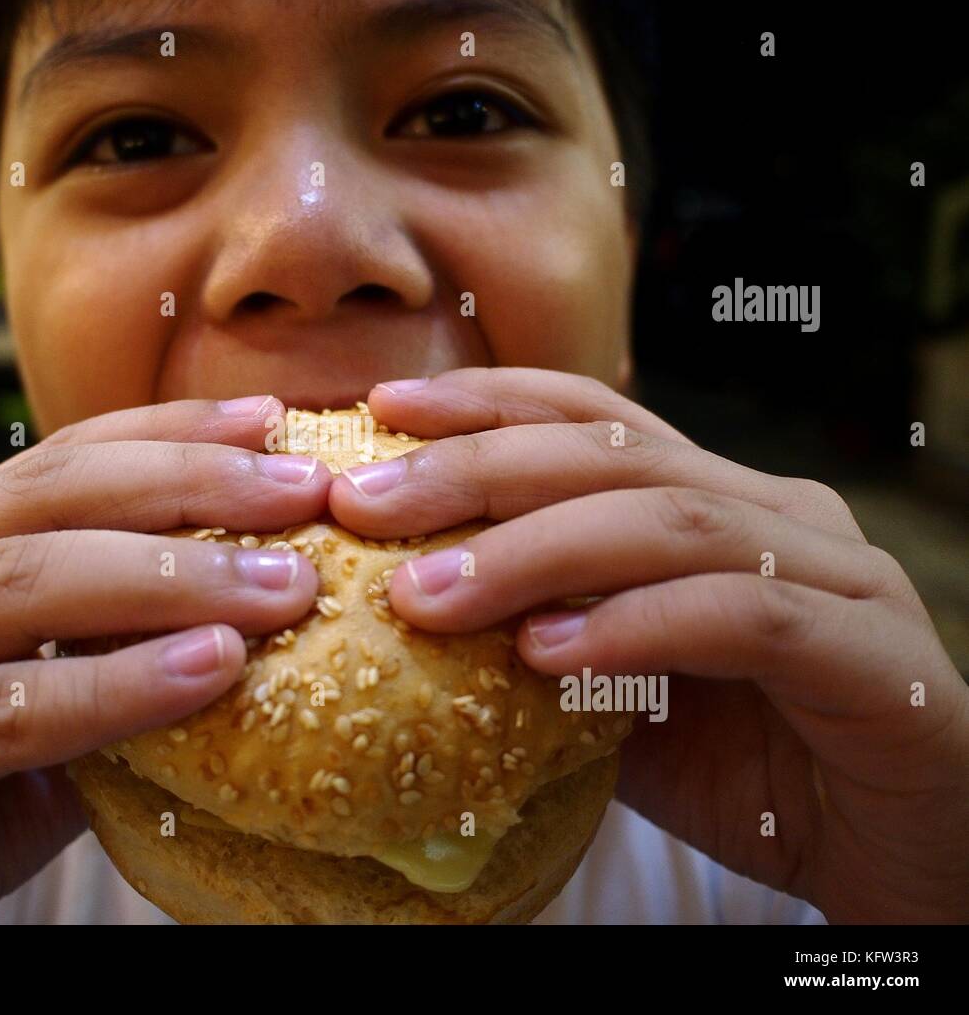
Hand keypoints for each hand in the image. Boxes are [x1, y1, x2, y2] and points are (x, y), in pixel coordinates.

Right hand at [0, 396, 328, 922]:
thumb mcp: (39, 708)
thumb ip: (111, 650)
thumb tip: (261, 605)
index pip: (59, 462)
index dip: (169, 431)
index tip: (271, 419)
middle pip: (51, 498)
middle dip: (190, 484)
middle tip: (304, 491)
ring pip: (29, 583)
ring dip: (173, 578)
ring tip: (284, 585)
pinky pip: (6, 708)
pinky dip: (116, 686)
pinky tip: (211, 668)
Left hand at [329, 368, 968, 923]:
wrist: (894, 856)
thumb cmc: (749, 769)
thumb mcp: (620, 693)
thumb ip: (545, 637)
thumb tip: (410, 604)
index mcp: (715, 501)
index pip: (590, 419)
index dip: (485, 402)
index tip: (380, 406)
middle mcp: (776, 513)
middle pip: (612, 455)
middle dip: (476, 470)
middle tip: (364, 502)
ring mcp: (834, 574)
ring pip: (669, 519)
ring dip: (533, 551)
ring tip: (426, 593)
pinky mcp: (873, 655)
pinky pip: (744, 619)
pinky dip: (636, 627)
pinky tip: (548, 659)